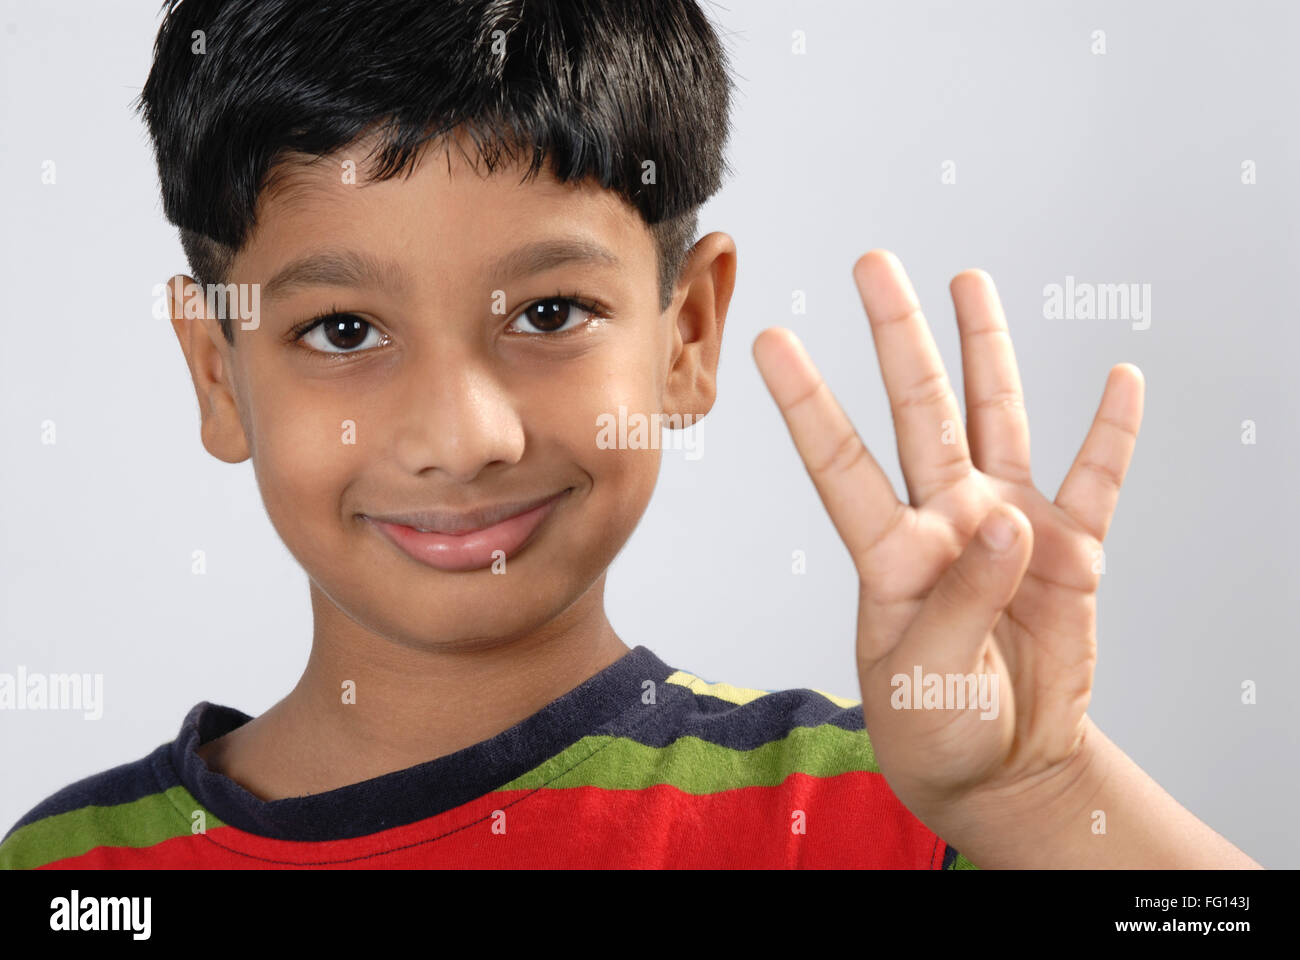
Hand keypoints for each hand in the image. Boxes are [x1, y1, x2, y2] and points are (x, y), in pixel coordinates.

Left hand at [752, 250, 1143, 832]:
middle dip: (896, 336)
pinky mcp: (1070, 554)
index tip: (770, 339)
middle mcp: (943, 522)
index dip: (806, 401)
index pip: (838, 461)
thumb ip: (964, 596)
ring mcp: (1008, 530)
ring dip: (986, 351)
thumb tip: (1008, 517)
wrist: (1001, 767)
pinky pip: (1097, 481)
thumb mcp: (925, 677)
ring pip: (996, 419)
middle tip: (873, 263)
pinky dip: (1112, 434)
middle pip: (918, 411)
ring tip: (968, 282)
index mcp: (889, 554)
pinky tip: (1120, 380)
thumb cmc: (936, 727)